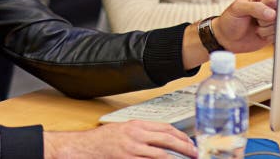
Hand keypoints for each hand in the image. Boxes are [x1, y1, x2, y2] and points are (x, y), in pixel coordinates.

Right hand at [44, 121, 196, 157]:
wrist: (85, 148)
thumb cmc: (102, 140)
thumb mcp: (123, 129)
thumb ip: (141, 132)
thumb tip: (161, 138)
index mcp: (136, 125)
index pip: (165, 127)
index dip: (181, 135)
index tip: (190, 142)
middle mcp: (136, 136)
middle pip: (167, 139)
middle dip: (184, 147)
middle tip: (194, 153)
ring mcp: (133, 150)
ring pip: (162, 154)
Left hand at [214, 0, 276, 53]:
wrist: (228, 38)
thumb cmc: (231, 19)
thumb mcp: (238, 8)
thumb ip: (254, 8)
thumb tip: (273, 14)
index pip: (273, 0)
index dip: (263, 8)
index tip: (252, 10)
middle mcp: (271, 4)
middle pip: (279, 14)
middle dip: (265, 20)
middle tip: (254, 19)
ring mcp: (274, 18)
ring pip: (279, 25)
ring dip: (265, 29)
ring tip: (255, 26)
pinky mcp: (276, 31)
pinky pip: (279, 35)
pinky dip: (267, 36)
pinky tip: (260, 33)